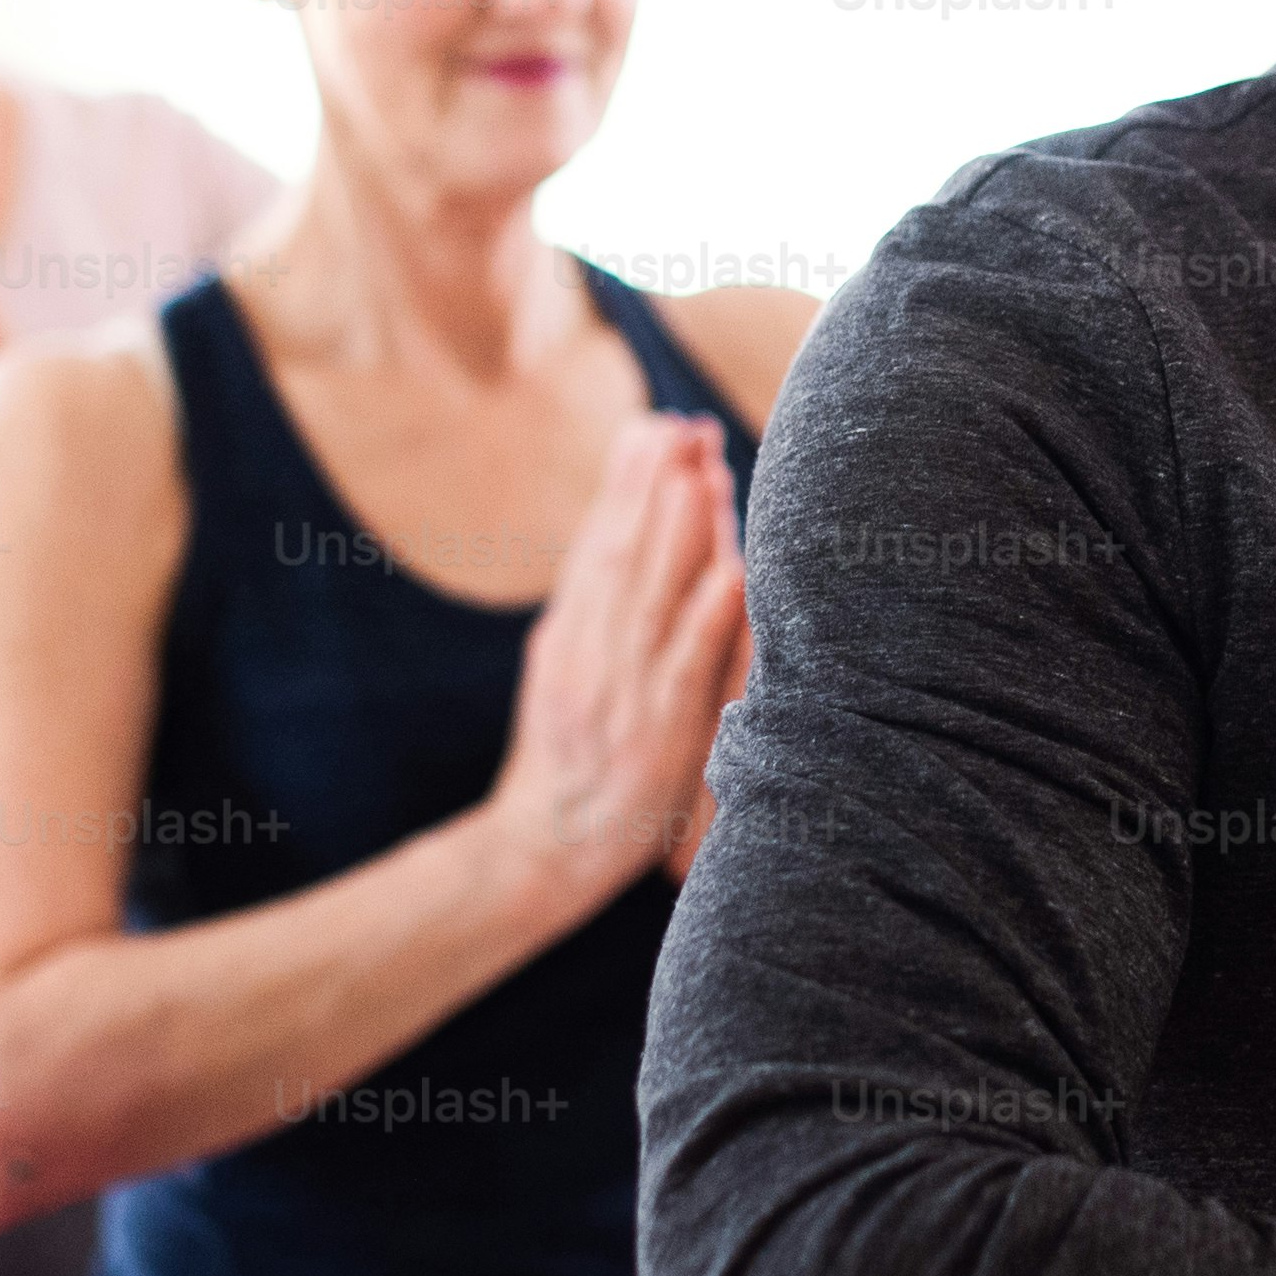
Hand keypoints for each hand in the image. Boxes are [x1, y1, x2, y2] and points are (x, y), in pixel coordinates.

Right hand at [488, 415, 746, 916]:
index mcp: (567, 634)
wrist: (541, 850)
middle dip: (655, 484)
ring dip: (683, 527)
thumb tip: (612, 539)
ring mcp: (622, 687)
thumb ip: (589, 611)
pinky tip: (734, 569)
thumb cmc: (566, 764)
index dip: (626, 484)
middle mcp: (589, 650)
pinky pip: (688, 663)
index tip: (653, 427)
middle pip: (624, 552)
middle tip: (683, 425)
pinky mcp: (657, 730)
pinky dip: (710, 613)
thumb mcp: (562, 675)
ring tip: (705, 468)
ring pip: (655, 592)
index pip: (598, 544)